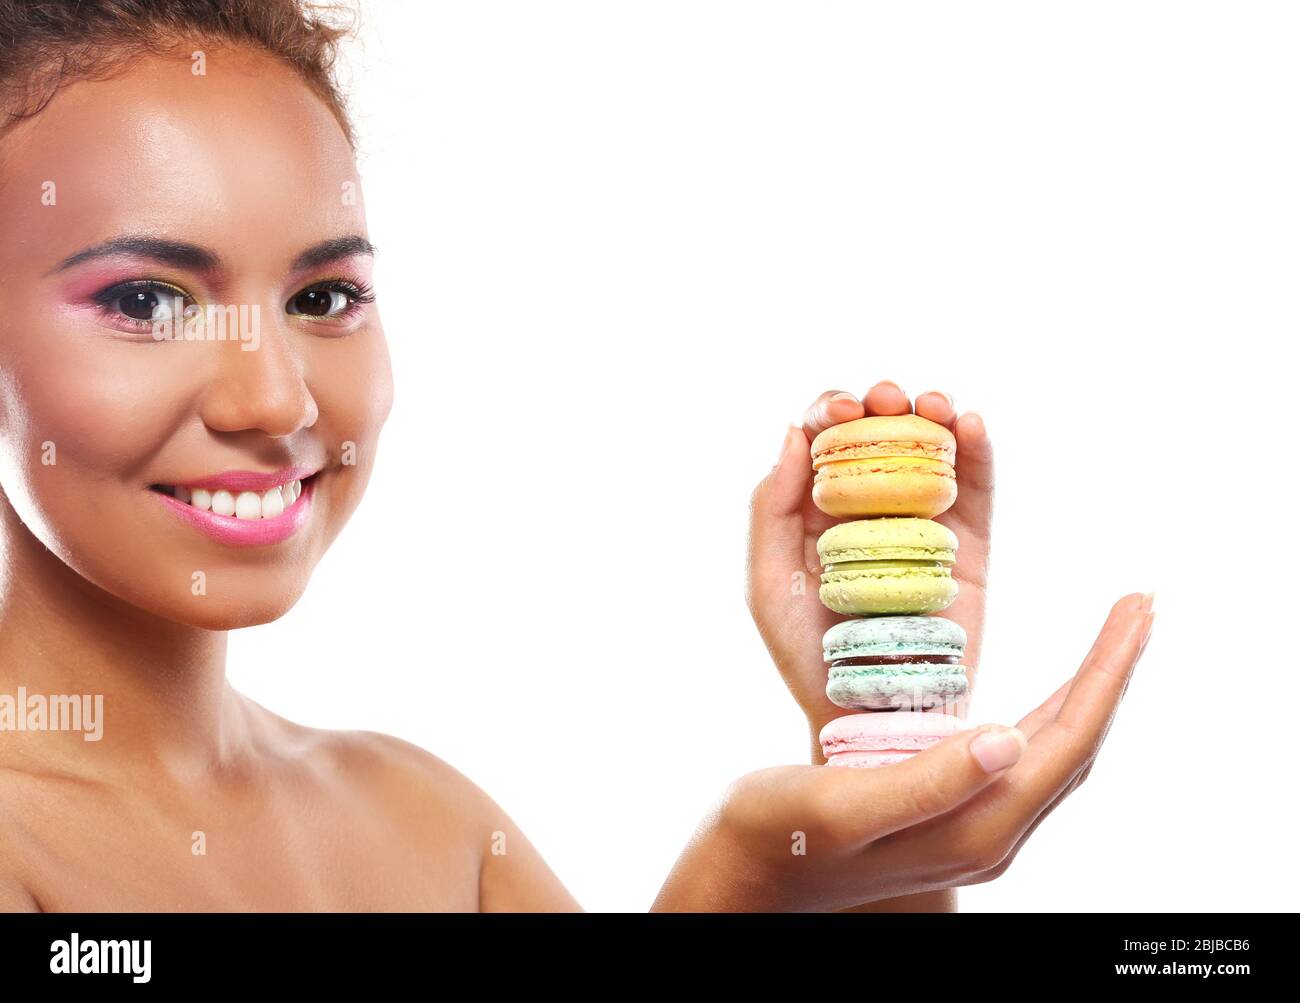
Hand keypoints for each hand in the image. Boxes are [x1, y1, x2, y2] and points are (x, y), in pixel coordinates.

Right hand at [653, 594, 1154, 910]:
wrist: (749, 876)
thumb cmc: (777, 837)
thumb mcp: (840, 807)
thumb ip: (926, 782)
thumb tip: (1008, 739)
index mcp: (974, 830)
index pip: (1065, 742)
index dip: (1107, 673)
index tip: (1134, 609)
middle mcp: (990, 832)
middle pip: (1076, 743)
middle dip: (1115, 671)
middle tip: (1140, 604)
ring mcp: (977, 824)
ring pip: (1058, 750)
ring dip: (1093, 688)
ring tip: (1117, 632)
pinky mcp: (956, 810)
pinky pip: (1029, 756)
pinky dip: (1055, 709)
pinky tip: (1059, 687)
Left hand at [747, 381, 993, 754]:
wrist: (871, 714)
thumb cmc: (808, 657)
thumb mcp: (769, 584)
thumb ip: (770, 510)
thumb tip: (793, 435)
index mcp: (817, 510)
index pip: (825, 441)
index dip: (832, 410)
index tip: (841, 411)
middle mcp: (872, 508)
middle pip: (881, 434)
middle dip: (882, 403)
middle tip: (885, 401)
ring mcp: (924, 524)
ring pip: (932, 450)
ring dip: (933, 412)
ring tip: (933, 405)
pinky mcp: (970, 547)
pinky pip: (977, 488)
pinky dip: (978, 448)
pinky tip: (971, 424)